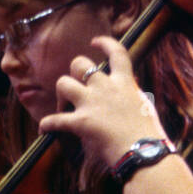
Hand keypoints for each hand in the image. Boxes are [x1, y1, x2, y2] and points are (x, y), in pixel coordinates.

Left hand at [38, 36, 169, 170]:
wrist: (144, 152)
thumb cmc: (148, 134)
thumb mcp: (144, 106)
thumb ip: (130, 96)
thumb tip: (127, 94)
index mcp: (124, 82)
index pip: (116, 52)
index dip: (104, 43)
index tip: (94, 42)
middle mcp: (105, 87)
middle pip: (79, 64)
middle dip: (74, 74)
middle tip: (76, 90)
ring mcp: (91, 103)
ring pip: (63, 84)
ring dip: (60, 95)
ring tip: (64, 108)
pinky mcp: (80, 122)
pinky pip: (54, 120)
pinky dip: (47, 125)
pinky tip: (44, 130)